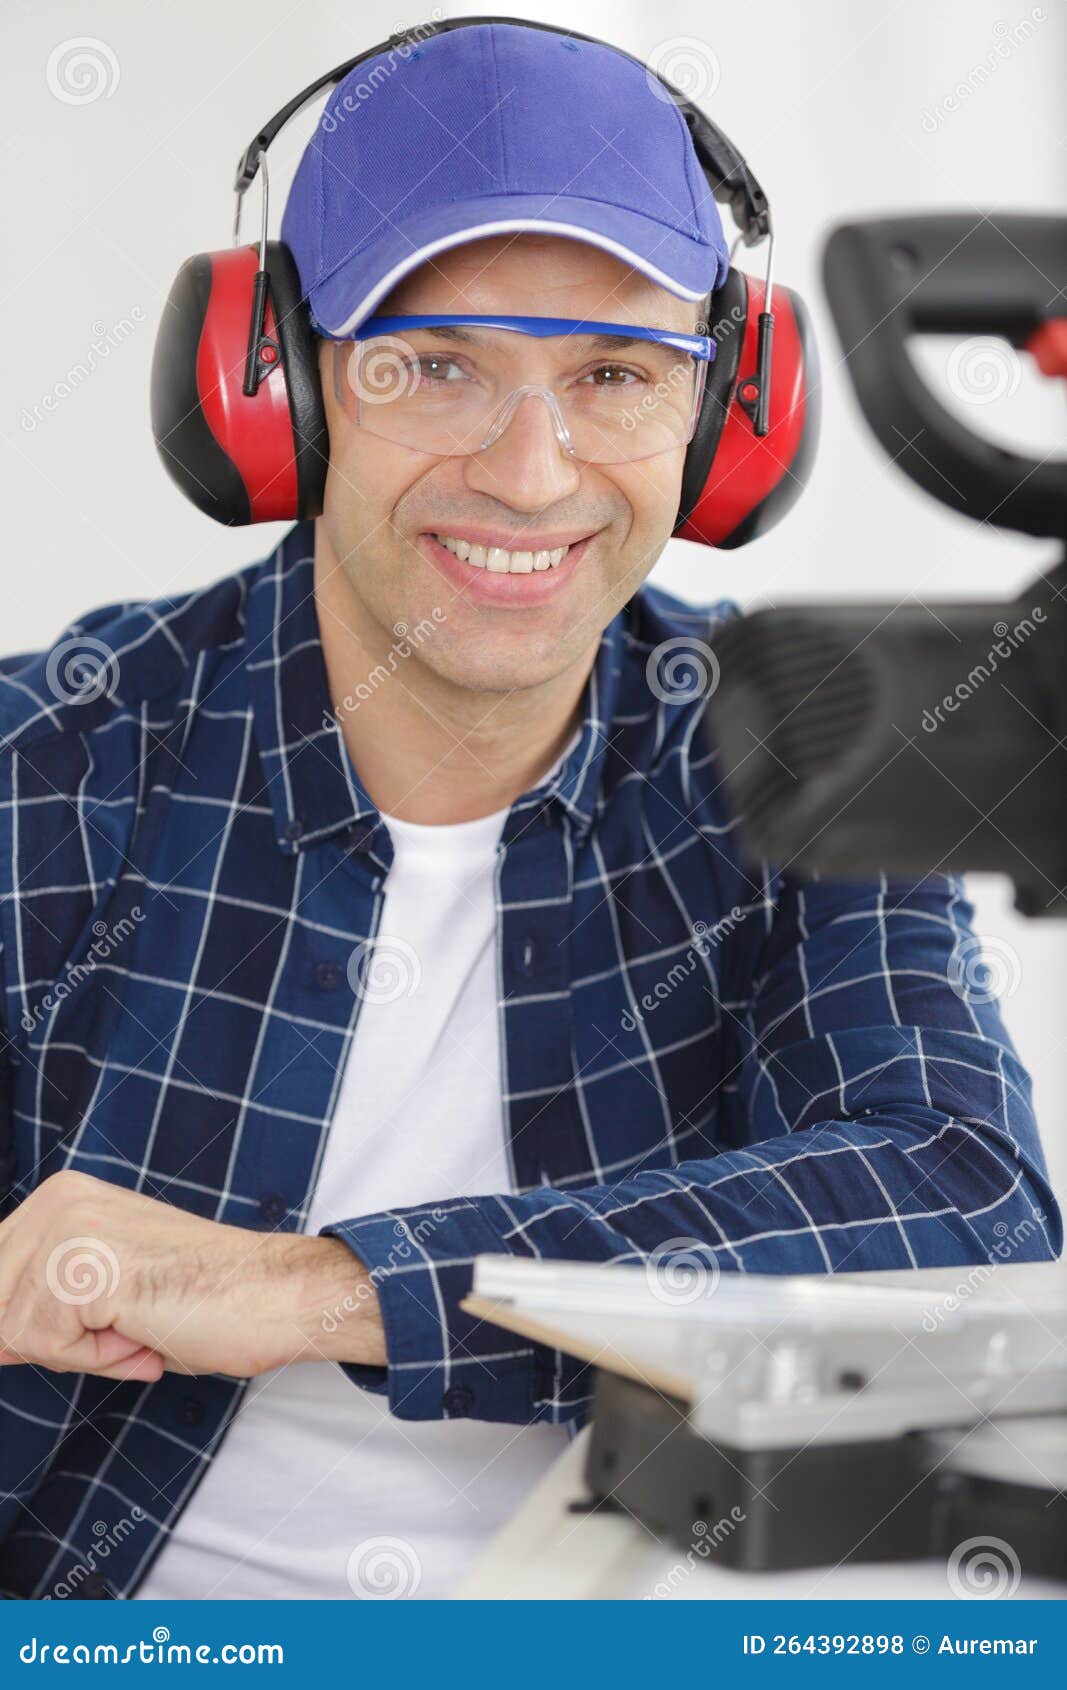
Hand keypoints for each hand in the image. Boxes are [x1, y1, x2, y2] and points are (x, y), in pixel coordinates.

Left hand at [0, 1170, 385, 1381]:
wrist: (273, 1295)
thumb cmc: (202, 1299)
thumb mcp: (99, 1295)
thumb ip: (37, 1303)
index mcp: (60, 1196)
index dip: (30, 1325)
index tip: (104, 1321)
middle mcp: (57, 1199)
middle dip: (52, 1340)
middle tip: (125, 1325)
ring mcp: (67, 1226)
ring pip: (10, 1332)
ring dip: (77, 1351)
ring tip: (139, 1324)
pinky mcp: (82, 1264)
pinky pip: (43, 1346)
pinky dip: (96, 1359)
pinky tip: (145, 1329)